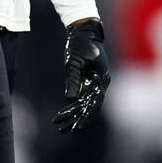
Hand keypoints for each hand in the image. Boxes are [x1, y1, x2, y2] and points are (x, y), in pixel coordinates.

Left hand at [52, 18, 109, 133]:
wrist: (83, 31)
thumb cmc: (80, 44)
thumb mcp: (74, 61)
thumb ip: (72, 79)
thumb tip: (69, 99)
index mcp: (101, 79)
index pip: (94, 103)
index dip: (85, 116)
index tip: (76, 127)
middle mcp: (100, 83)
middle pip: (89, 107)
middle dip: (76, 120)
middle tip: (63, 131)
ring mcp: (95, 82)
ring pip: (84, 104)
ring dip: (73, 115)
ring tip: (60, 127)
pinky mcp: (88, 80)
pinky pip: (80, 97)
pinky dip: (72, 105)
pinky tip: (63, 114)